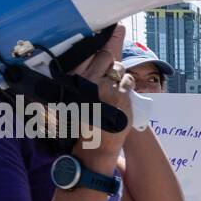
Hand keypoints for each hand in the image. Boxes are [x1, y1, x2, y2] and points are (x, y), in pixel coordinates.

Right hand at [71, 25, 133, 170]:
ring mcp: (110, 90)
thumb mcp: (71, 99)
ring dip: (119, 75)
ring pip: (121, 69)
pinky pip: (130, 81)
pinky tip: (121, 94)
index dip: (101, 54)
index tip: (104, 53)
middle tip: (108, 76)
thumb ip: (76, 81)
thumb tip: (80, 63)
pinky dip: (127, 85)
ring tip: (114, 87)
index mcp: (78, 81)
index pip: (95, 54)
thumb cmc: (82, 124)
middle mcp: (93, 83)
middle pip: (109, 57)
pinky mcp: (124, 99)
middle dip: (110, 64)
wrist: (95, 147)